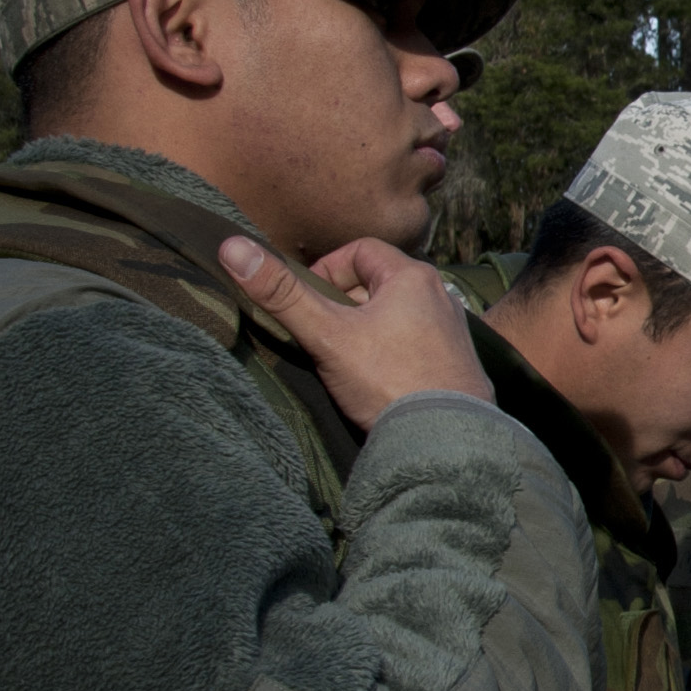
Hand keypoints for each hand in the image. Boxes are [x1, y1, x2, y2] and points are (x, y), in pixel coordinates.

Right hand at [216, 230, 492, 425]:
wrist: (445, 443)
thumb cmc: (388, 382)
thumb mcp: (326, 336)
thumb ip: (282, 295)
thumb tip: (231, 247)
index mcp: (413, 277)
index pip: (359, 251)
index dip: (325, 271)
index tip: (307, 303)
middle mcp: (441, 296)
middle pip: (378, 286)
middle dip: (344, 306)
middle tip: (322, 337)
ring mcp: (454, 332)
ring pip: (397, 317)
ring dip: (367, 332)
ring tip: (346, 363)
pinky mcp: (459, 365)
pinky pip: (416, 346)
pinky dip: (392, 355)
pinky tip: (378, 383)